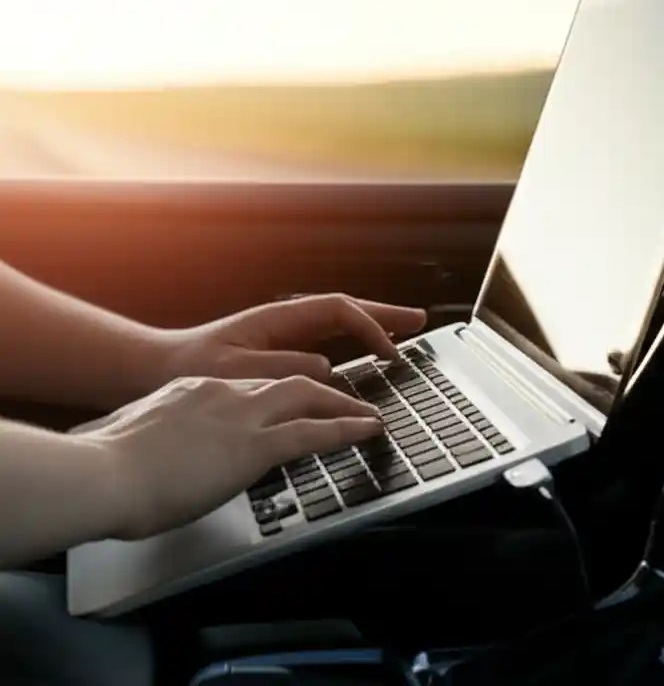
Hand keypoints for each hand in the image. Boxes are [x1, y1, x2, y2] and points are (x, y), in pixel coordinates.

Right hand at [75, 375, 382, 539]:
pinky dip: (347, 429)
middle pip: (286, 383)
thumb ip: (148, 442)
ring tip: (367, 416)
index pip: (248, 387)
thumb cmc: (102, 470)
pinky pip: (314, 432)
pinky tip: (368, 431)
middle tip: (347, 401)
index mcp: (190, 391)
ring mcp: (239, 416)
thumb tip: (145, 458)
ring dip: (343, 406)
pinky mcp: (253, 445)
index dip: (277, 396)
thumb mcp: (127, 442)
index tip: (294, 404)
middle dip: (323, 391)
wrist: (99, 476)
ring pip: (308, 397)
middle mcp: (220, 393)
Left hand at [161, 294, 427, 384]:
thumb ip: (283, 366)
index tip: (388, 353)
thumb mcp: (236, 370)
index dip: (369, 327)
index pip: (338, 311)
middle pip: (346, 309)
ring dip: (373, 324)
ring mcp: (281, 334)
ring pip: (338, 322)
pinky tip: (364, 352)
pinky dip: (353, 339)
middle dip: (385, 314)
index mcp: (277, 319)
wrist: (153, 368)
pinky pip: (326, 339)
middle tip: (420, 320)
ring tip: (404, 331)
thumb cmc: (190, 369)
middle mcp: (283, 321)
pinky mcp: (276, 350)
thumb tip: (328, 366)